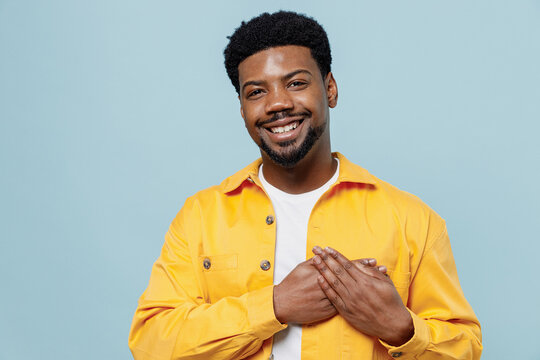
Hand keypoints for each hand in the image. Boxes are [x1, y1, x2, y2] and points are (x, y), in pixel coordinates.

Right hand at [273, 257, 387, 324]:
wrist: (284, 304)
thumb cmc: (292, 285)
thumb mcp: (302, 268)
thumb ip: (314, 261)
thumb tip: (322, 253)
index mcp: (324, 273)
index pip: (346, 266)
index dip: (360, 263)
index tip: (372, 260)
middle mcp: (329, 286)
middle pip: (352, 279)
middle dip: (368, 274)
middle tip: (382, 270)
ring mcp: (330, 300)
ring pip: (352, 293)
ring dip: (367, 288)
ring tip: (381, 284)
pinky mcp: (328, 311)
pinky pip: (345, 305)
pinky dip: (357, 301)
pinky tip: (367, 299)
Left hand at [311, 246, 413, 345]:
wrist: (393, 326)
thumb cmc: (391, 302)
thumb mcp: (385, 282)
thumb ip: (370, 272)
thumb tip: (358, 263)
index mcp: (365, 281)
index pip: (347, 265)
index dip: (336, 256)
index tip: (328, 248)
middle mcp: (356, 290)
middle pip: (337, 271)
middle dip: (326, 259)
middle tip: (316, 250)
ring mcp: (350, 301)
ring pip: (333, 282)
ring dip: (322, 270)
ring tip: (315, 260)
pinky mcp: (346, 311)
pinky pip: (333, 297)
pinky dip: (325, 288)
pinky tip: (319, 279)